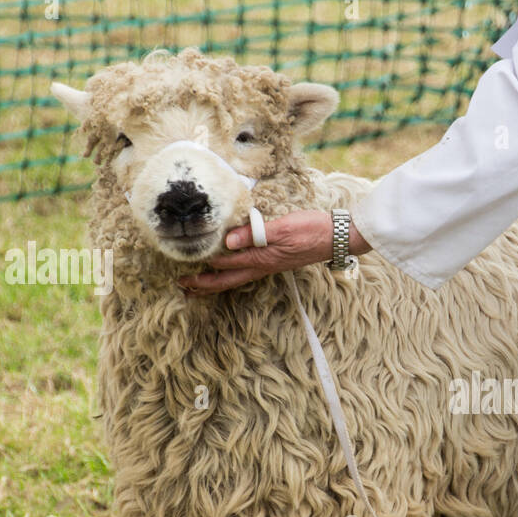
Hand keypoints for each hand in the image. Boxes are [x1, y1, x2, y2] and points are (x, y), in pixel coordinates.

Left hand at [178, 210, 370, 294]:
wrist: (336, 236)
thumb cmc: (311, 229)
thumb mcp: (282, 228)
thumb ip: (255, 234)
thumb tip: (228, 241)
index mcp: (262, 259)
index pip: (226, 264)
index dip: (204, 268)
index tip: (183, 269)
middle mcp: (262, 266)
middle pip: (227, 280)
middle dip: (203, 285)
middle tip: (181, 287)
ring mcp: (268, 266)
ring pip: (234, 279)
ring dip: (213, 285)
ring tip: (195, 289)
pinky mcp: (273, 261)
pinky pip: (245, 274)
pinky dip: (229, 276)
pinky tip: (225, 274)